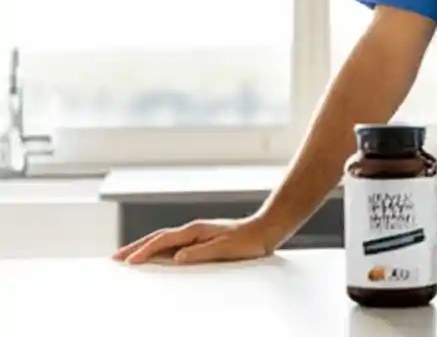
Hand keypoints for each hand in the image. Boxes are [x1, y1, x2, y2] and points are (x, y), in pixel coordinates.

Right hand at [112, 216, 280, 264]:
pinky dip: (157, 250)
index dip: (145, 251)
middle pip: (157, 238)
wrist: (265, 231)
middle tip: (115, 258)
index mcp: (195, 230)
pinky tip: (153, 257)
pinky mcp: (199, 240)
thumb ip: (201, 253)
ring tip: (127, 257)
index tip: (130, 262)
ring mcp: (195, 234)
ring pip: (162, 240)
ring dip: (143, 247)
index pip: (163, 240)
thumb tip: (176, 258)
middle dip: (135, 247)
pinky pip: (171, 245)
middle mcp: (192, 230)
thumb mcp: (225, 249)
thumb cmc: (248, 241)